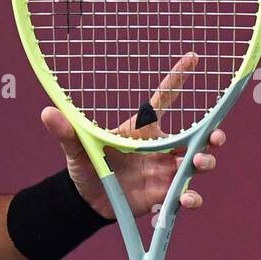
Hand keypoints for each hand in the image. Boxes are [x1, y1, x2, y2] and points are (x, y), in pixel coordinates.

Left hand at [41, 52, 224, 219]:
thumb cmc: (87, 165)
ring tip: (195, 167)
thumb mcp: (76, 148)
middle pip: (198, 137)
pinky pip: (184, 198)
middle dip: (212, 137)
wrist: (86, 200)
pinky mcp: (164, 196)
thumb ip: (66, 132)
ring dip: (204, 164)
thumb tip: (46, 112)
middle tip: (214, 139)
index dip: (179, 77)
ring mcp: (166, 173)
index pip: (165, 99)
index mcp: (144, 130)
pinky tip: (178, 203)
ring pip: (197, 166)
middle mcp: (161, 149)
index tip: (193, 56)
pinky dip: (187, 201)